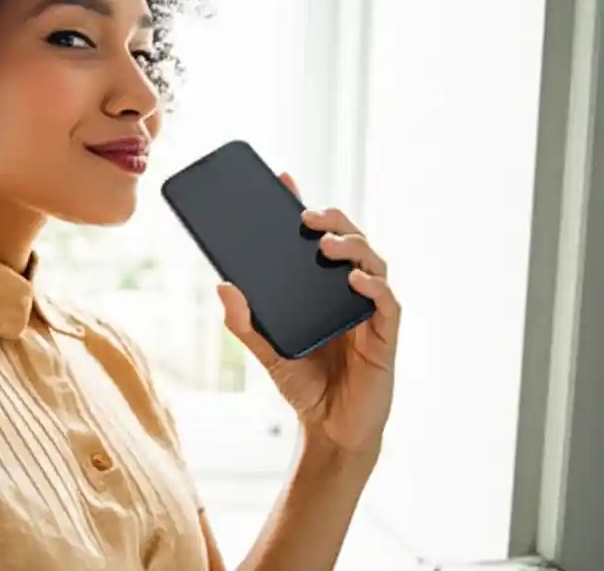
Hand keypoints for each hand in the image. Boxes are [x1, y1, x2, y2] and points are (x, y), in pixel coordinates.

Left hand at [215, 172, 400, 454]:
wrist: (331, 428)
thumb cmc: (304, 383)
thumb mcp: (265, 350)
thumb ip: (244, 321)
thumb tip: (222, 284)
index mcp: (320, 287)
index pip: (316, 238)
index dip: (304, 206)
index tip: (283, 180)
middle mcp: (348, 291)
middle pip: (349, 240)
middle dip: (331, 220)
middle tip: (305, 216)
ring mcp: (369, 310)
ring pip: (372, 262)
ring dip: (351, 246)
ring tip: (325, 244)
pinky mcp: (384, 335)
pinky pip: (387, 303)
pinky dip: (373, 287)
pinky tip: (354, 281)